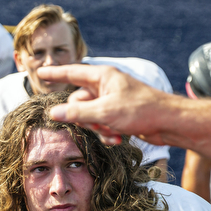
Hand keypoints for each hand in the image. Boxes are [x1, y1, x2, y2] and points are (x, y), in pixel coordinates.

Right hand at [42, 65, 173, 145]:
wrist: (170, 123)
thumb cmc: (142, 110)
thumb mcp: (105, 112)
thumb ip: (77, 112)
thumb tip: (54, 112)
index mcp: (102, 77)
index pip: (72, 72)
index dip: (55, 74)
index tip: (40, 72)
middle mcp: (105, 87)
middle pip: (77, 102)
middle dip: (84, 118)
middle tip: (96, 124)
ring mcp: (111, 101)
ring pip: (88, 116)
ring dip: (97, 128)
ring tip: (112, 133)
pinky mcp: (118, 115)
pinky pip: (101, 124)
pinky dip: (106, 133)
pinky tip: (118, 138)